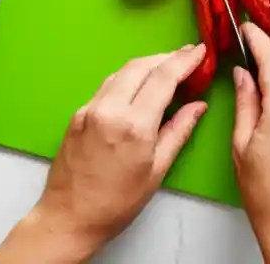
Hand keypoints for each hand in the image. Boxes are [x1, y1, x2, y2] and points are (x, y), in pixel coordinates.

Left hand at [0, 44, 209, 263]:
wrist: (69, 218)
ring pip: (122, 72)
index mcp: (134, 126)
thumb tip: (198, 106)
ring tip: (167, 66)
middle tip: (188, 55)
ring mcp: (89, 110)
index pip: (163, 78)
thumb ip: (179, 131)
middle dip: (167, 57)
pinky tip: (140, 85)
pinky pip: (108, 85)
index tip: (200, 51)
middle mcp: (109, 110)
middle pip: (141, 66)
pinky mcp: (78, 114)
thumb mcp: (157, 170)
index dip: (184, 60)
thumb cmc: (117, 203)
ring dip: (147, 64)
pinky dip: (128, 78)